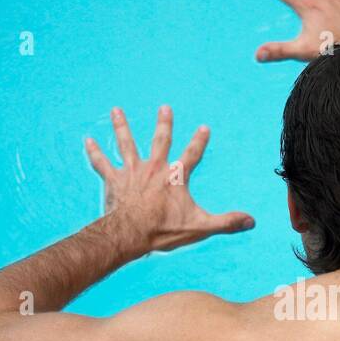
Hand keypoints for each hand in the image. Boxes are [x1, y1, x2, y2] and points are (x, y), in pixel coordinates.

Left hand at [85, 106, 254, 252]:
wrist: (131, 233)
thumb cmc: (164, 229)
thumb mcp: (201, 227)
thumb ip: (227, 222)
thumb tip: (252, 221)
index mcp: (175, 176)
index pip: (192, 154)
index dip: (199, 141)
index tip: (204, 127)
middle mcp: (154, 167)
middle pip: (160, 140)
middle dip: (164, 123)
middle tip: (164, 108)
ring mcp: (132, 172)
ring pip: (127, 143)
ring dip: (122, 126)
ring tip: (117, 111)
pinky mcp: (113, 180)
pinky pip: (102, 163)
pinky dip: (95, 152)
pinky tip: (88, 140)